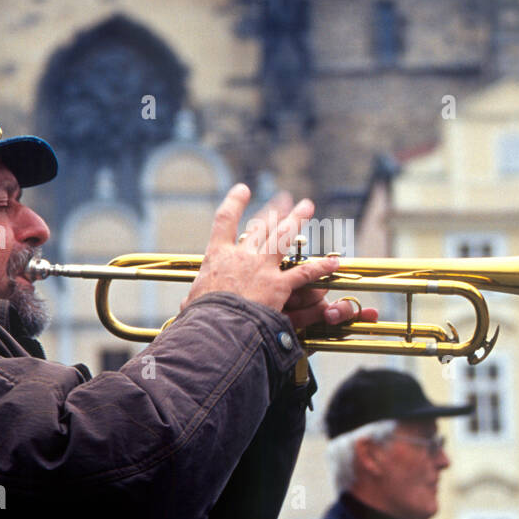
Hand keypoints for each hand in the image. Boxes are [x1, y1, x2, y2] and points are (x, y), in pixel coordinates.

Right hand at [183, 185, 378, 333]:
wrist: (216, 329)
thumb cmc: (200, 318)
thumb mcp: (193, 304)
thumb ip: (194, 301)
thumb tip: (185, 307)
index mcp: (217, 257)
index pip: (224, 221)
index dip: (235, 203)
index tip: (243, 189)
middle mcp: (242, 256)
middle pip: (261, 225)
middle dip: (275, 209)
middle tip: (285, 198)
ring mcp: (262, 268)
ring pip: (284, 237)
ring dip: (297, 220)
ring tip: (307, 206)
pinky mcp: (279, 285)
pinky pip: (304, 273)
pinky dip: (320, 267)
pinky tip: (333, 261)